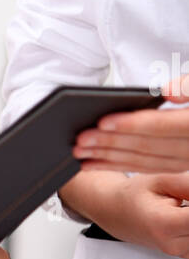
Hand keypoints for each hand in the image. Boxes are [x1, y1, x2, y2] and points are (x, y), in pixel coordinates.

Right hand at [59, 170, 188, 255]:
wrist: (114, 212)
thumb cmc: (133, 196)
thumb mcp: (159, 181)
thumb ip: (186, 184)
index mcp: (164, 224)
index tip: (185, 197)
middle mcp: (172, 243)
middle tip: (180, 199)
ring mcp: (178, 252)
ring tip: (180, 207)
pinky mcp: (183, 253)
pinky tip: (182, 215)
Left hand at [73, 76, 188, 172]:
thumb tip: (167, 90)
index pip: (164, 126)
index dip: (133, 124)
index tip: (104, 121)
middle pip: (149, 147)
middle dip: (112, 144)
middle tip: (80, 139)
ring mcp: (188, 161)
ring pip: (147, 162)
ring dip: (112, 159)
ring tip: (82, 154)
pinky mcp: (183, 165)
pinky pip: (151, 168)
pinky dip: (124, 165)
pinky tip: (99, 162)